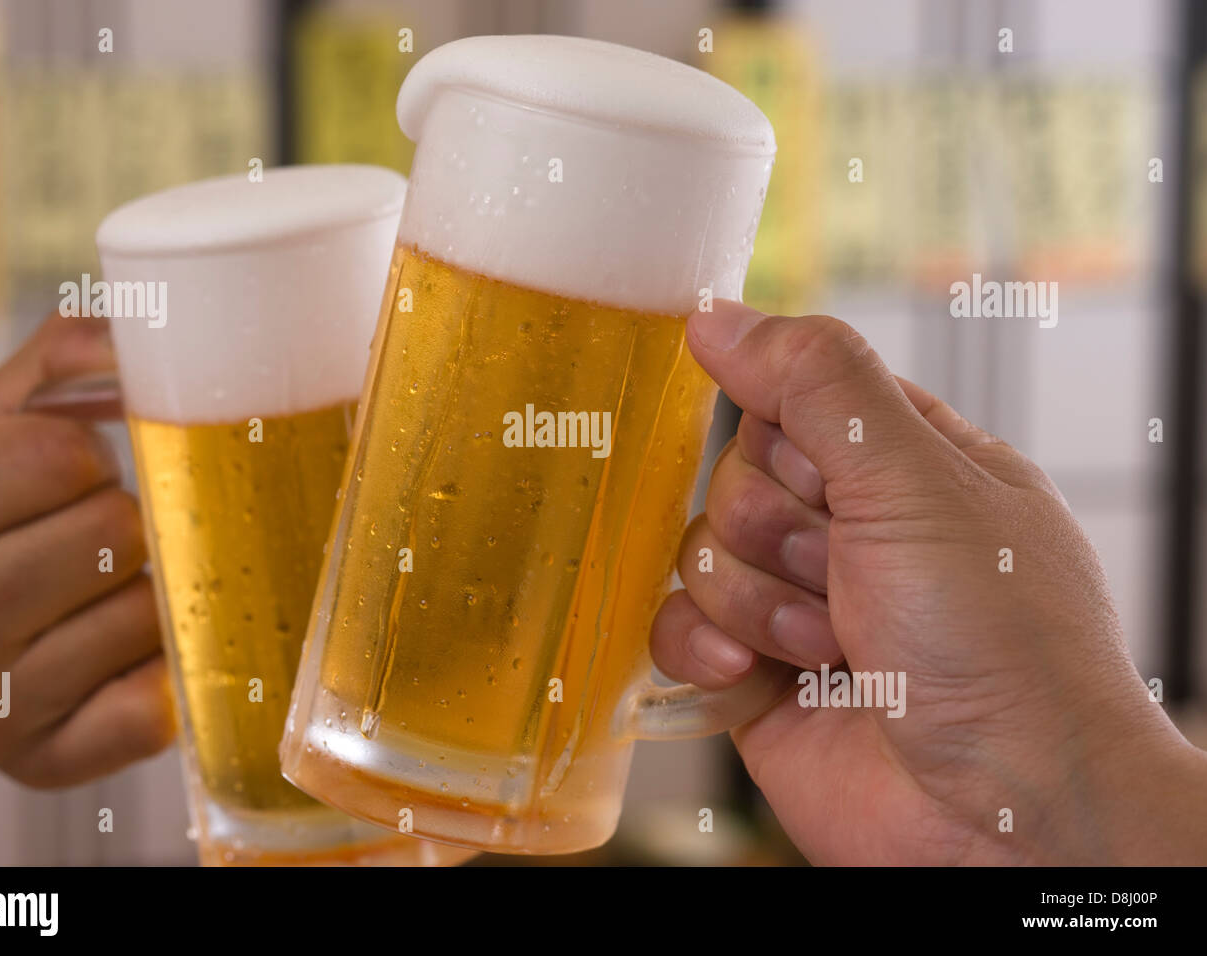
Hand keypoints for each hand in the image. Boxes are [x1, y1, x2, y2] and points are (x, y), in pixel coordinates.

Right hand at [0, 314, 173, 785]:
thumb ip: (52, 363)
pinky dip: (161, 676)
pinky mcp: (44, 761)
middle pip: (116, 532)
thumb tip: (132, 331)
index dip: (85, 458)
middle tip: (91, 543)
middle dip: (122, 524)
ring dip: (147, 595)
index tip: (67, 479)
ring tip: (99, 600)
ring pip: (149, 612)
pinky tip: (123, 660)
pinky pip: (155, 704)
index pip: (56, 456)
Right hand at [650, 300, 1206, 863]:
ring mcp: (796, 605)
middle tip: (846, 576)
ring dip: (757, 601)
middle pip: (736, 476)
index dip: (788, 434)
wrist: (1002, 811)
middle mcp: (848, 531)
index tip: (819, 470)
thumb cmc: (1000, 643)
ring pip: (699, 552)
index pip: (792, 398)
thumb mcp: (915, 479)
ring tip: (831, 645)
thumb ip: (815, 382)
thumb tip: (717, 314)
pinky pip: (674, 627)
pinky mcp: (752, 677)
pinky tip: (754, 674)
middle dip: (780, 531)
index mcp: (903, 466)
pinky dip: (703, 647)